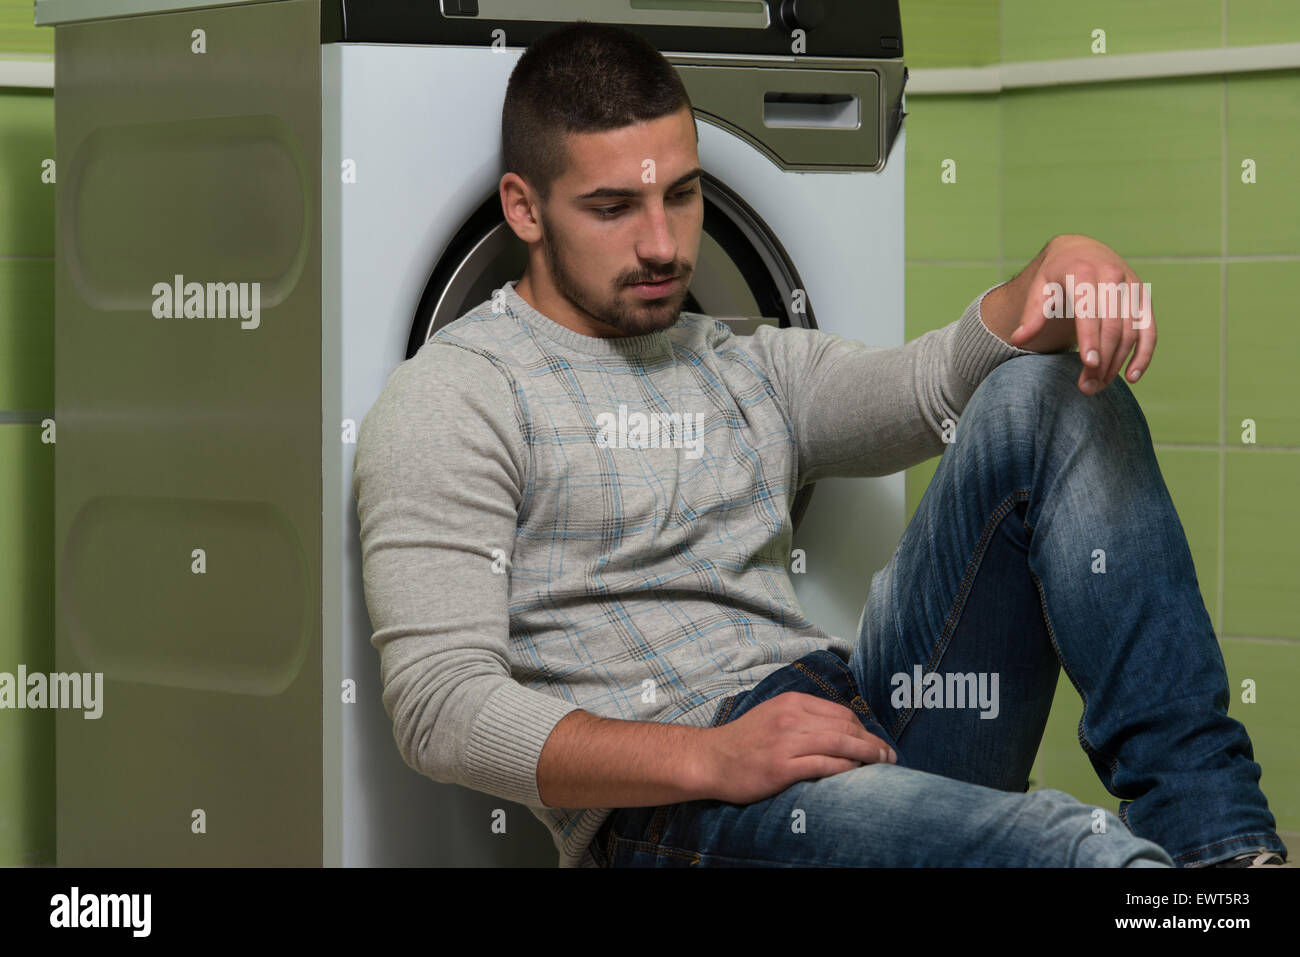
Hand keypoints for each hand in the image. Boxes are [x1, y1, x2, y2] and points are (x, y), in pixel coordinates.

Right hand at [694, 692, 897, 804]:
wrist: (710, 759)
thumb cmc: (744, 741)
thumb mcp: (774, 715)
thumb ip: (803, 718)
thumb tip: (840, 729)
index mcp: (792, 702)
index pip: (840, 712)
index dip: (864, 728)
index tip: (875, 741)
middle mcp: (791, 718)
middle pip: (845, 727)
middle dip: (872, 742)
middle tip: (889, 756)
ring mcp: (786, 742)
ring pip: (839, 744)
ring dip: (867, 755)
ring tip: (882, 765)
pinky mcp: (781, 767)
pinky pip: (823, 765)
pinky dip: (845, 769)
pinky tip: (855, 774)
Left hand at [1007, 234, 1156, 394]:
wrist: (1082, 251)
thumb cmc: (1056, 274)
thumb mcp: (1039, 287)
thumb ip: (1032, 314)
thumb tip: (1017, 339)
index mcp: (1082, 272)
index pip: (1088, 310)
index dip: (1090, 338)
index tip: (1089, 364)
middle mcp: (1111, 276)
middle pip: (1112, 325)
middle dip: (1102, 359)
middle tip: (1087, 387)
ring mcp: (1131, 286)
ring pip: (1131, 330)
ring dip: (1118, 362)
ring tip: (1098, 385)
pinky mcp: (1143, 297)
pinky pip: (1149, 329)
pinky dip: (1144, 353)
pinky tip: (1132, 376)